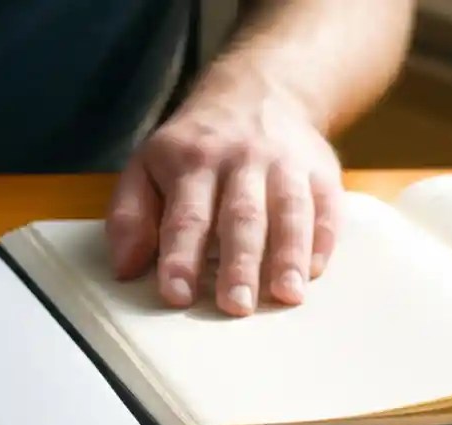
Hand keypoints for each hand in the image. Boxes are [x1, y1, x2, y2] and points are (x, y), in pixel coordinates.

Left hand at [105, 62, 342, 316]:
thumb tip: (125, 267)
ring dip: (289, 255)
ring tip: (287, 295)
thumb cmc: (195, 146)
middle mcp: (241, 161)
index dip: (181, 258)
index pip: (186, 216)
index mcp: (192, 163)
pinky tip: (315, 271)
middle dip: (238, 264)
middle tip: (235, 307)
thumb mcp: (147, 166)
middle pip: (241, 217)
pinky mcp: (320, 171)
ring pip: (288, 211)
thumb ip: (130, 216)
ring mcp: (284, 165)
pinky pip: (326, 206)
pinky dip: (323, 239)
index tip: (177, 295)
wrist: (259, 90)